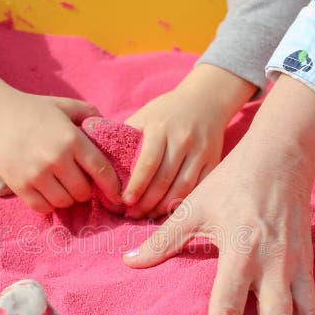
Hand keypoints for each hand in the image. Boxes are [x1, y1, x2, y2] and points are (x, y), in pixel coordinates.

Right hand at [0, 72, 120, 212]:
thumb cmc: (32, 109)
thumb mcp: (64, 105)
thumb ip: (90, 114)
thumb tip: (111, 128)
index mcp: (71, 139)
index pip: (101, 170)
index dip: (112, 186)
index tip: (117, 194)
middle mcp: (56, 158)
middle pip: (83, 191)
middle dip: (86, 190)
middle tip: (80, 183)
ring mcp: (36, 174)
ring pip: (65, 202)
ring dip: (68, 198)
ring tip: (63, 187)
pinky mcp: (19, 185)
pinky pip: (43, 207)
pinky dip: (49, 204)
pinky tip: (48, 192)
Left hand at [122, 64, 255, 218]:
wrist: (206, 100)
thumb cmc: (166, 112)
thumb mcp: (144, 115)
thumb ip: (125, 136)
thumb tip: (101, 161)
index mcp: (161, 128)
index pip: (148, 162)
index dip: (136, 185)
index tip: (125, 201)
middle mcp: (183, 140)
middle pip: (164, 179)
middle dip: (146, 202)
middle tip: (132, 214)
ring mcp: (200, 152)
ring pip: (182, 188)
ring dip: (163, 206)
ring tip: (148, 215)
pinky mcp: (213, 161)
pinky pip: (198, 188)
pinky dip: (183, 202)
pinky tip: (169, 210)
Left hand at [124, 75, 314, 314]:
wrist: (280, 159)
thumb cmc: (231, 183)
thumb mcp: (193, 207)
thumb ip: (161, 240)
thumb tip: (128, 262)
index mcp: (239, 251)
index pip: (228, 306)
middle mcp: (271, 264)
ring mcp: (294, 266)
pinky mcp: (308, 263)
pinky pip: (312, 305)